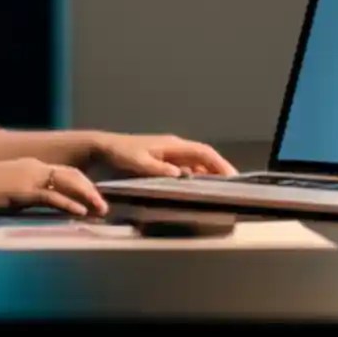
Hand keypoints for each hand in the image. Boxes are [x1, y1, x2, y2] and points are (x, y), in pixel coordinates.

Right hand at [0, 157, 108, 216]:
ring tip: (100, 210)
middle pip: (72, 175)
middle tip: (104, 206)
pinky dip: (69, 204)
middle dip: (91, 190)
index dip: (83, 185)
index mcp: (32, 166)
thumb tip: (42, 207)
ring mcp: (29, 176)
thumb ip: (28, 196)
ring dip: (87, 197)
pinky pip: (52, 196)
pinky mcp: (23, 189)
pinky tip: (80, 212)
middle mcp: (34, 167)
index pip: (65, 172)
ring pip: (67, 183)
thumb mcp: (10, 192)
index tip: (95, 199)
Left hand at [94, 133, 238, 177]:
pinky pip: (187, 169)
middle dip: (220, 170)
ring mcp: (170, 154)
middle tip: (233, 187)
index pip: (204, 152)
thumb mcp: (137, 162)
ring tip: (220, 191)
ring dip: (209, 175)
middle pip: (205, 158)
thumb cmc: (120, 154)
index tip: (232, 177)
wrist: (104, 148)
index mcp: (172, 145)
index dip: (220, 164)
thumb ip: (158, 168)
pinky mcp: (165, 161)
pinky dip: (197, 178)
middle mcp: (175, 148)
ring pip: (197, 164)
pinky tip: (198, 189)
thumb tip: (181, 174)